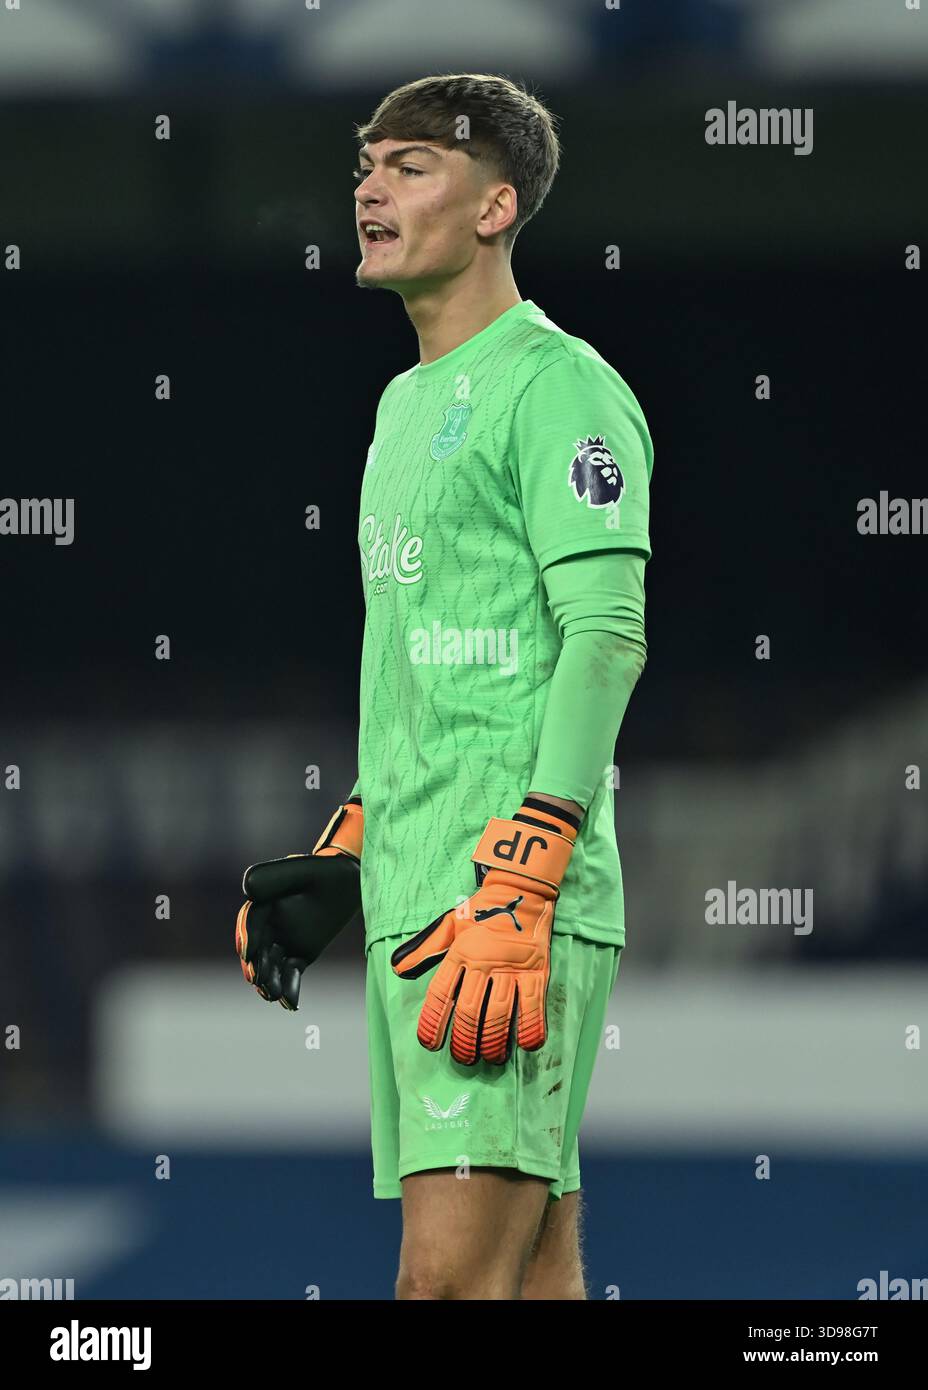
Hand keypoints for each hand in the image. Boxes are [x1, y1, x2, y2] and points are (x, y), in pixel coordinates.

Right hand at [235, 798, 361, 1010]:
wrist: (348, 883)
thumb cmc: (325, 872)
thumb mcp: (302, 869)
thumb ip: (275, 876)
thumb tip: (247, 890)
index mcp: (264, 903)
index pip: (251, 920)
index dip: (248, 935)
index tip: (247, 952)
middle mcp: (269, 925)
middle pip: (257, 949)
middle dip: (256, 965)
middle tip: (257, 980)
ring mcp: (283, 942)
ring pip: (271, 966)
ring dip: (269, 981)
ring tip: (272, 996)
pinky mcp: (299, 956)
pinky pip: (290, 974)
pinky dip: (289, 989)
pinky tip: (291, 1004)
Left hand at [390, 799, 576, 1063]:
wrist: (522, 889)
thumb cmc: (483, 910)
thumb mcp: (449, 924)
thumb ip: (424, 948)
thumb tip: (397, 967)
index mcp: (460, 953)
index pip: (441, 995)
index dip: (433, 1023)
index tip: (430, 1044)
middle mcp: (484, 962)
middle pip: (469, 1012)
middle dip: (464, 1042)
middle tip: (463, 1058)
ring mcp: (512, 968)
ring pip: (498, 1015)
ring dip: (492, 1043)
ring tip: (488, 1058)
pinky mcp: (537, 971)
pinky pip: (534, 1006)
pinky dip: (530, 1029)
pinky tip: (525, 1045)